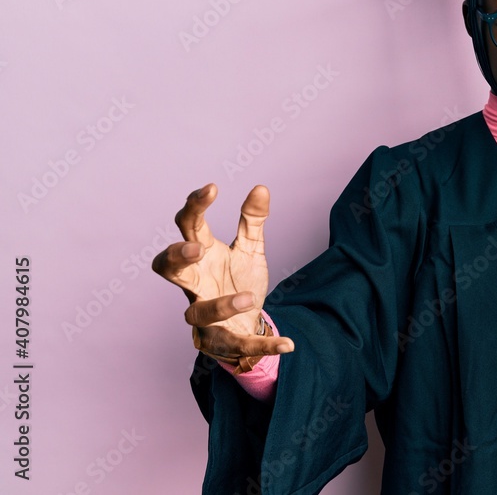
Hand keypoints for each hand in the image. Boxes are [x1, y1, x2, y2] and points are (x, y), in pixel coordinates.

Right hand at [151, 184, 294, 361]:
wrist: (247, 323)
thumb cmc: (239, 281)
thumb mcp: (250, 249)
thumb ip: (253, 221)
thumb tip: (261, 187)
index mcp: (202, 257)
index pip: (188, 227)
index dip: (194, 207)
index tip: (211, 188)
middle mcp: (195, 285)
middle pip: (168, 269)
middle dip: (177, 257)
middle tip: (197, 248)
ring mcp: (203, 315)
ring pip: (196, 313)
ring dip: (221, 306)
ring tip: (249, 298)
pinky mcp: (220, 342)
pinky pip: (238, 346)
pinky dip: (265, 347)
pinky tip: (290, 344)